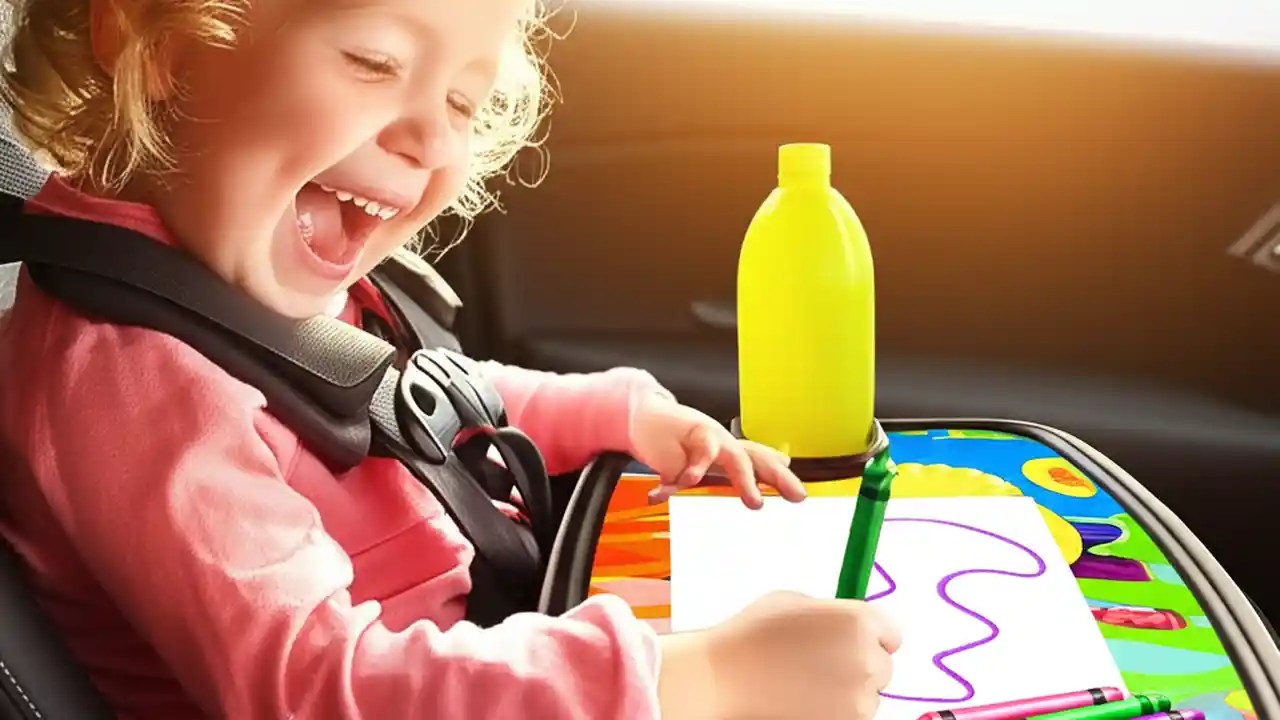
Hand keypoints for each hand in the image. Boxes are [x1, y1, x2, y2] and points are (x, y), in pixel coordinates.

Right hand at [628, 394, 805, 507]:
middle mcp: (722, 441)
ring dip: (743, 479)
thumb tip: (785, 460)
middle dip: (771, 478)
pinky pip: (686, 459)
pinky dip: (689, 470)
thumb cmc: (684, 438)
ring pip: (727, 455)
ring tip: (755, 503)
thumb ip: (747, 459)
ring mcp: (703, 439)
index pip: (761, 461)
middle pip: (751, 458)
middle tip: (779, 501)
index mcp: (731, 448)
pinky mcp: (678, 440)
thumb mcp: (718, 453)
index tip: (799, 496)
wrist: (648, 414)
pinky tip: (689, 481)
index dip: (781, 478)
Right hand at [658, 591, 900, 719]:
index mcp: (858, 620)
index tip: (852, 643)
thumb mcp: (795, 602)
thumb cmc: (754, 634)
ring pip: (869, 694)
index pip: (891, 634)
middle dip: (859, 665)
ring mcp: (858, 696)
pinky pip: (853, 714)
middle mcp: (866, 657)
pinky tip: (806, 698)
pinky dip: (836, 710)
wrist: (727, 676)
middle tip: (823, 664)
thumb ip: (831, 613)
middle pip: (883, 666)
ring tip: (808, 681)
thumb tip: (845, 626)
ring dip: (849, 690)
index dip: (871, 638)